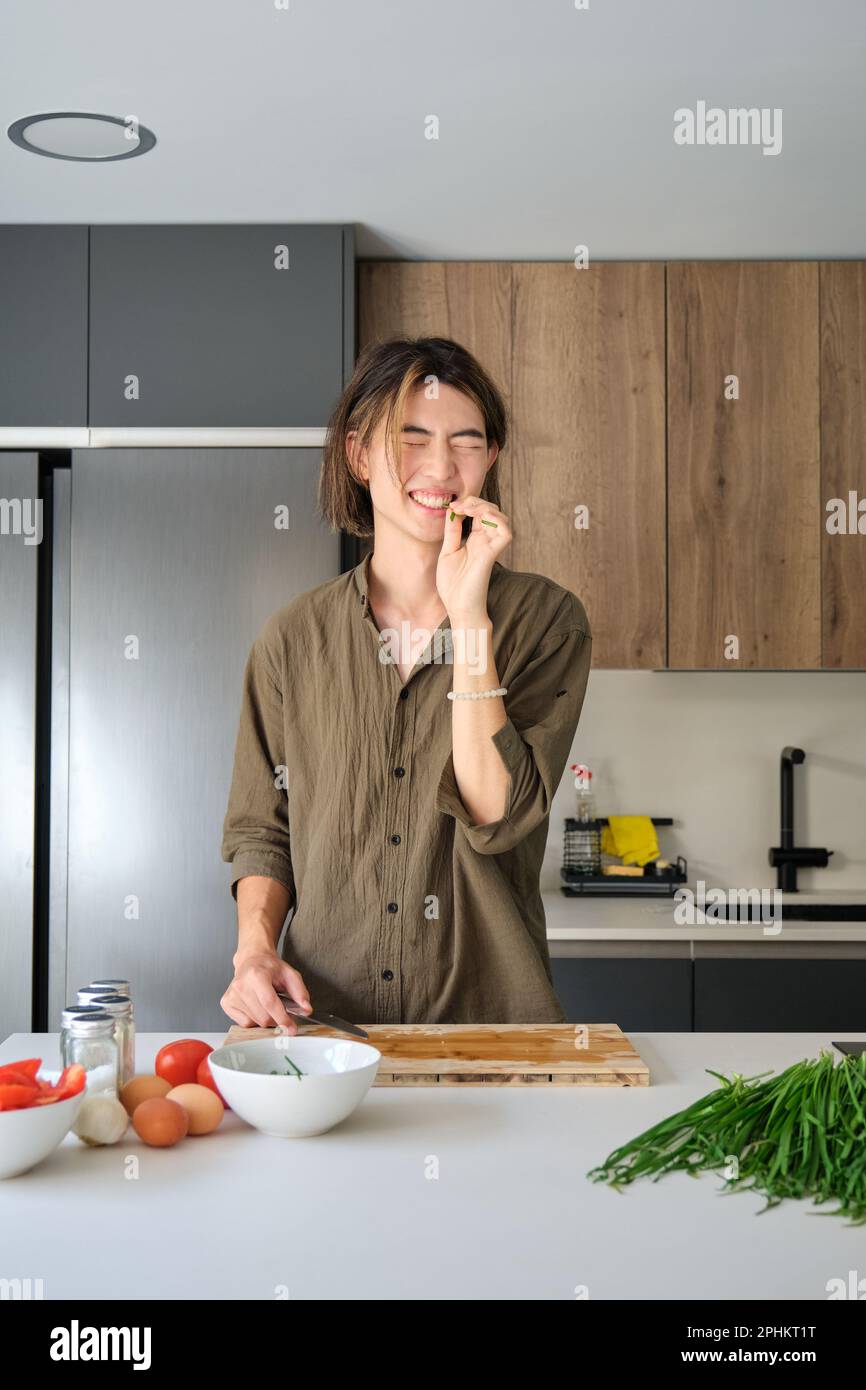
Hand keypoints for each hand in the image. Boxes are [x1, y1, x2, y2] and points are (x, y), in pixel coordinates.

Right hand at [221, 950, 312, 1032]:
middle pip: (263, 1017)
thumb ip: (300, 992)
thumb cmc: (270, 968)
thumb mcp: (290, 974)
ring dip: (265, 1018)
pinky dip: (254, 1019)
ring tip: (266, 1003)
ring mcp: (231, 995)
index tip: (291, 1029)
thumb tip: (306, 1009)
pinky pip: (244, 1023)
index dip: (282, 1019)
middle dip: (276, 1019)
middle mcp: (240, 985)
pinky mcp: (226, 1003)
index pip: (270, 1003)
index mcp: (256, 975)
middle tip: (281, 1010)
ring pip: (254, 1022)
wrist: (252, 959)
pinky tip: (256, 1007)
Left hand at [436, 496, 510, 621]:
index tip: (452, 507)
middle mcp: (486, 541)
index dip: (468, 504)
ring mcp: (490, 547)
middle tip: (458, 505)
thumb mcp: (448, 552)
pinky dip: (495, 520)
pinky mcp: (492, 554)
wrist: (458, 608)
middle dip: (476, 501)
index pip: (480, 513)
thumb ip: (452, 532)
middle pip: (491, 511)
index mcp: (475, 540)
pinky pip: (506, 533)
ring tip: (468, 509)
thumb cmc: (454, 585)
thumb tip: (452, 511)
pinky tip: (478, 519)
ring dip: (485, 508)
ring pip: (502, 518)